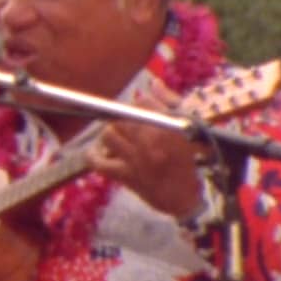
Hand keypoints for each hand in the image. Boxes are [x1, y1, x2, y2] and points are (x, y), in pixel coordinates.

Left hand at [88, 83, 207, 217]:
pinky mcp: (125, 175)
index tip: (140, 113)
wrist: (183, 198)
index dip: (139, 106)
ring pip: (108, 134)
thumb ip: (169, 102)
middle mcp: (151, 140)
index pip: (142, 102)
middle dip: (123, 119)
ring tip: (118, 140)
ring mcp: (136, 158)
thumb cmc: (187, 161)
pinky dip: (93, 155)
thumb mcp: (187, 129)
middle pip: (122, 116)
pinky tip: (100, 153)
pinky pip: (97, 161)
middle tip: (129, 127)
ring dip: (110, 135)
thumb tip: (153, 83)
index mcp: (169, 126)